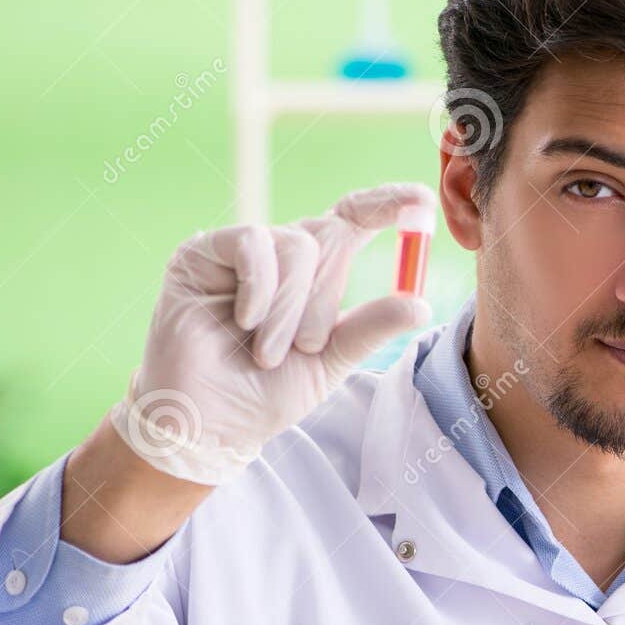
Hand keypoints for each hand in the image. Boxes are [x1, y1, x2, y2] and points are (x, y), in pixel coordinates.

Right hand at [109, 183, 434, 484]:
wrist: (210, 423)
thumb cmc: (266, 394)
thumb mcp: (331, 361)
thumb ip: (370, 328)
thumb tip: (421, 304)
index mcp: (315, 274)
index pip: (354, 220)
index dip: (386, 204)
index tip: (422, 201)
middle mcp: (281, 255)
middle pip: (332, 233)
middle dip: (328, 295)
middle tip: (308, 346)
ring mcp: (241, 251)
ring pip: (297, 243)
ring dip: (292, 306)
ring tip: (269, 353)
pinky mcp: (202, 253)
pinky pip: (253, 243)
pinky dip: (261, 287)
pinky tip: (247, 322)